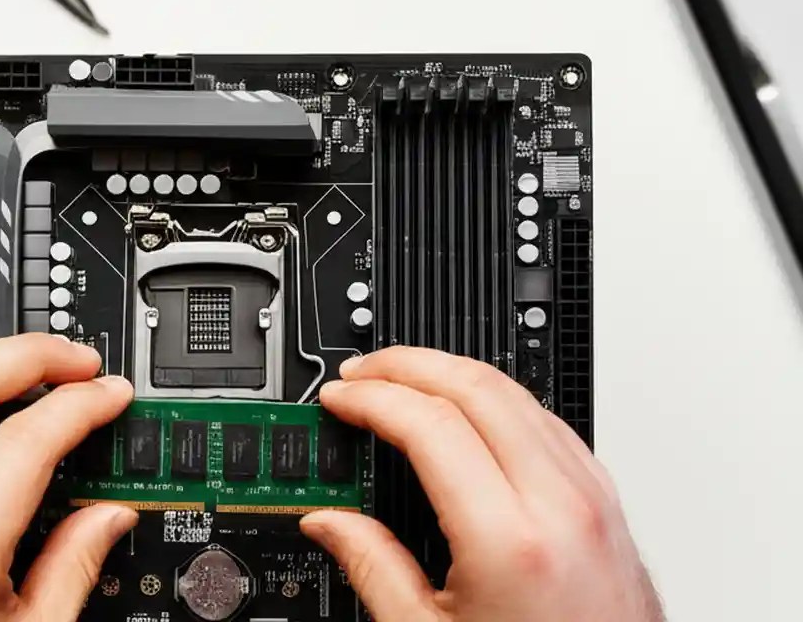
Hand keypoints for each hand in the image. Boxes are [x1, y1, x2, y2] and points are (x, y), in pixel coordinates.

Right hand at [301, 347, 661, 621]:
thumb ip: (374, 569)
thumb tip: (328, 522)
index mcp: (511, 541)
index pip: (431, 424)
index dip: (373, 398)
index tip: (339, 398)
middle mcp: (560, 505)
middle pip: (476, 386)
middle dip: (407, 365)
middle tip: (361, 372)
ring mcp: (591, 497)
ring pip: (516, 392)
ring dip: (451, 372)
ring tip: (403, 382)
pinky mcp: (605, 501)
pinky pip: (545, 420)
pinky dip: (495, 398)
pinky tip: (463, 410)